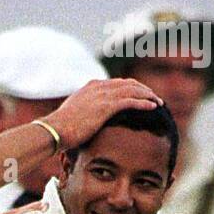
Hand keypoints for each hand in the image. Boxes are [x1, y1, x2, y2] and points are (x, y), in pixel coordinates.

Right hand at [47, 78, 161, 149]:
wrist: (54, 130)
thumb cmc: (60, 129)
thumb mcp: (73, 115)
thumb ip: (83, 112)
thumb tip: (85, 122)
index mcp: (91, 87)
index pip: (116, 83)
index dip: (130, 88)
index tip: (140, 95)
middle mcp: (99, 87)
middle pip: (128, 83)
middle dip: (143, 89)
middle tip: (153, 97)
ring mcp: (103, 95)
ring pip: (133, 90)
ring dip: (148, 95)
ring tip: (159, 102)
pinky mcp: (107, 106)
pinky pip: (132, 100)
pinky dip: (144, 102)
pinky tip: (153, 106)